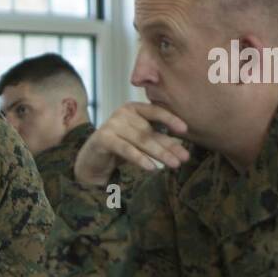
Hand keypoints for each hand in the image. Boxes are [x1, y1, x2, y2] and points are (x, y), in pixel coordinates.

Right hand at [75, 102, 189, 185]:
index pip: (155, 111)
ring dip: (159, 153)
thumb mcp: (141, 142)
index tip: (185, 130)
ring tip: (174, 164)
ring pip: (140, 140)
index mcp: (133, 108)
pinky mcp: (103, 138)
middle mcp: (122, 113)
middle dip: (168, 146)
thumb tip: (183, 150)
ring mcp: (111, 124)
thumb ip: (159, 140)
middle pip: (149, 130)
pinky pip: (126, 149)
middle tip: (184, 159)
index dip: (171, 119)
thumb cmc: (120, 147)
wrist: (92, 160)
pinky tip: (152, 168)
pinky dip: (140, 159)